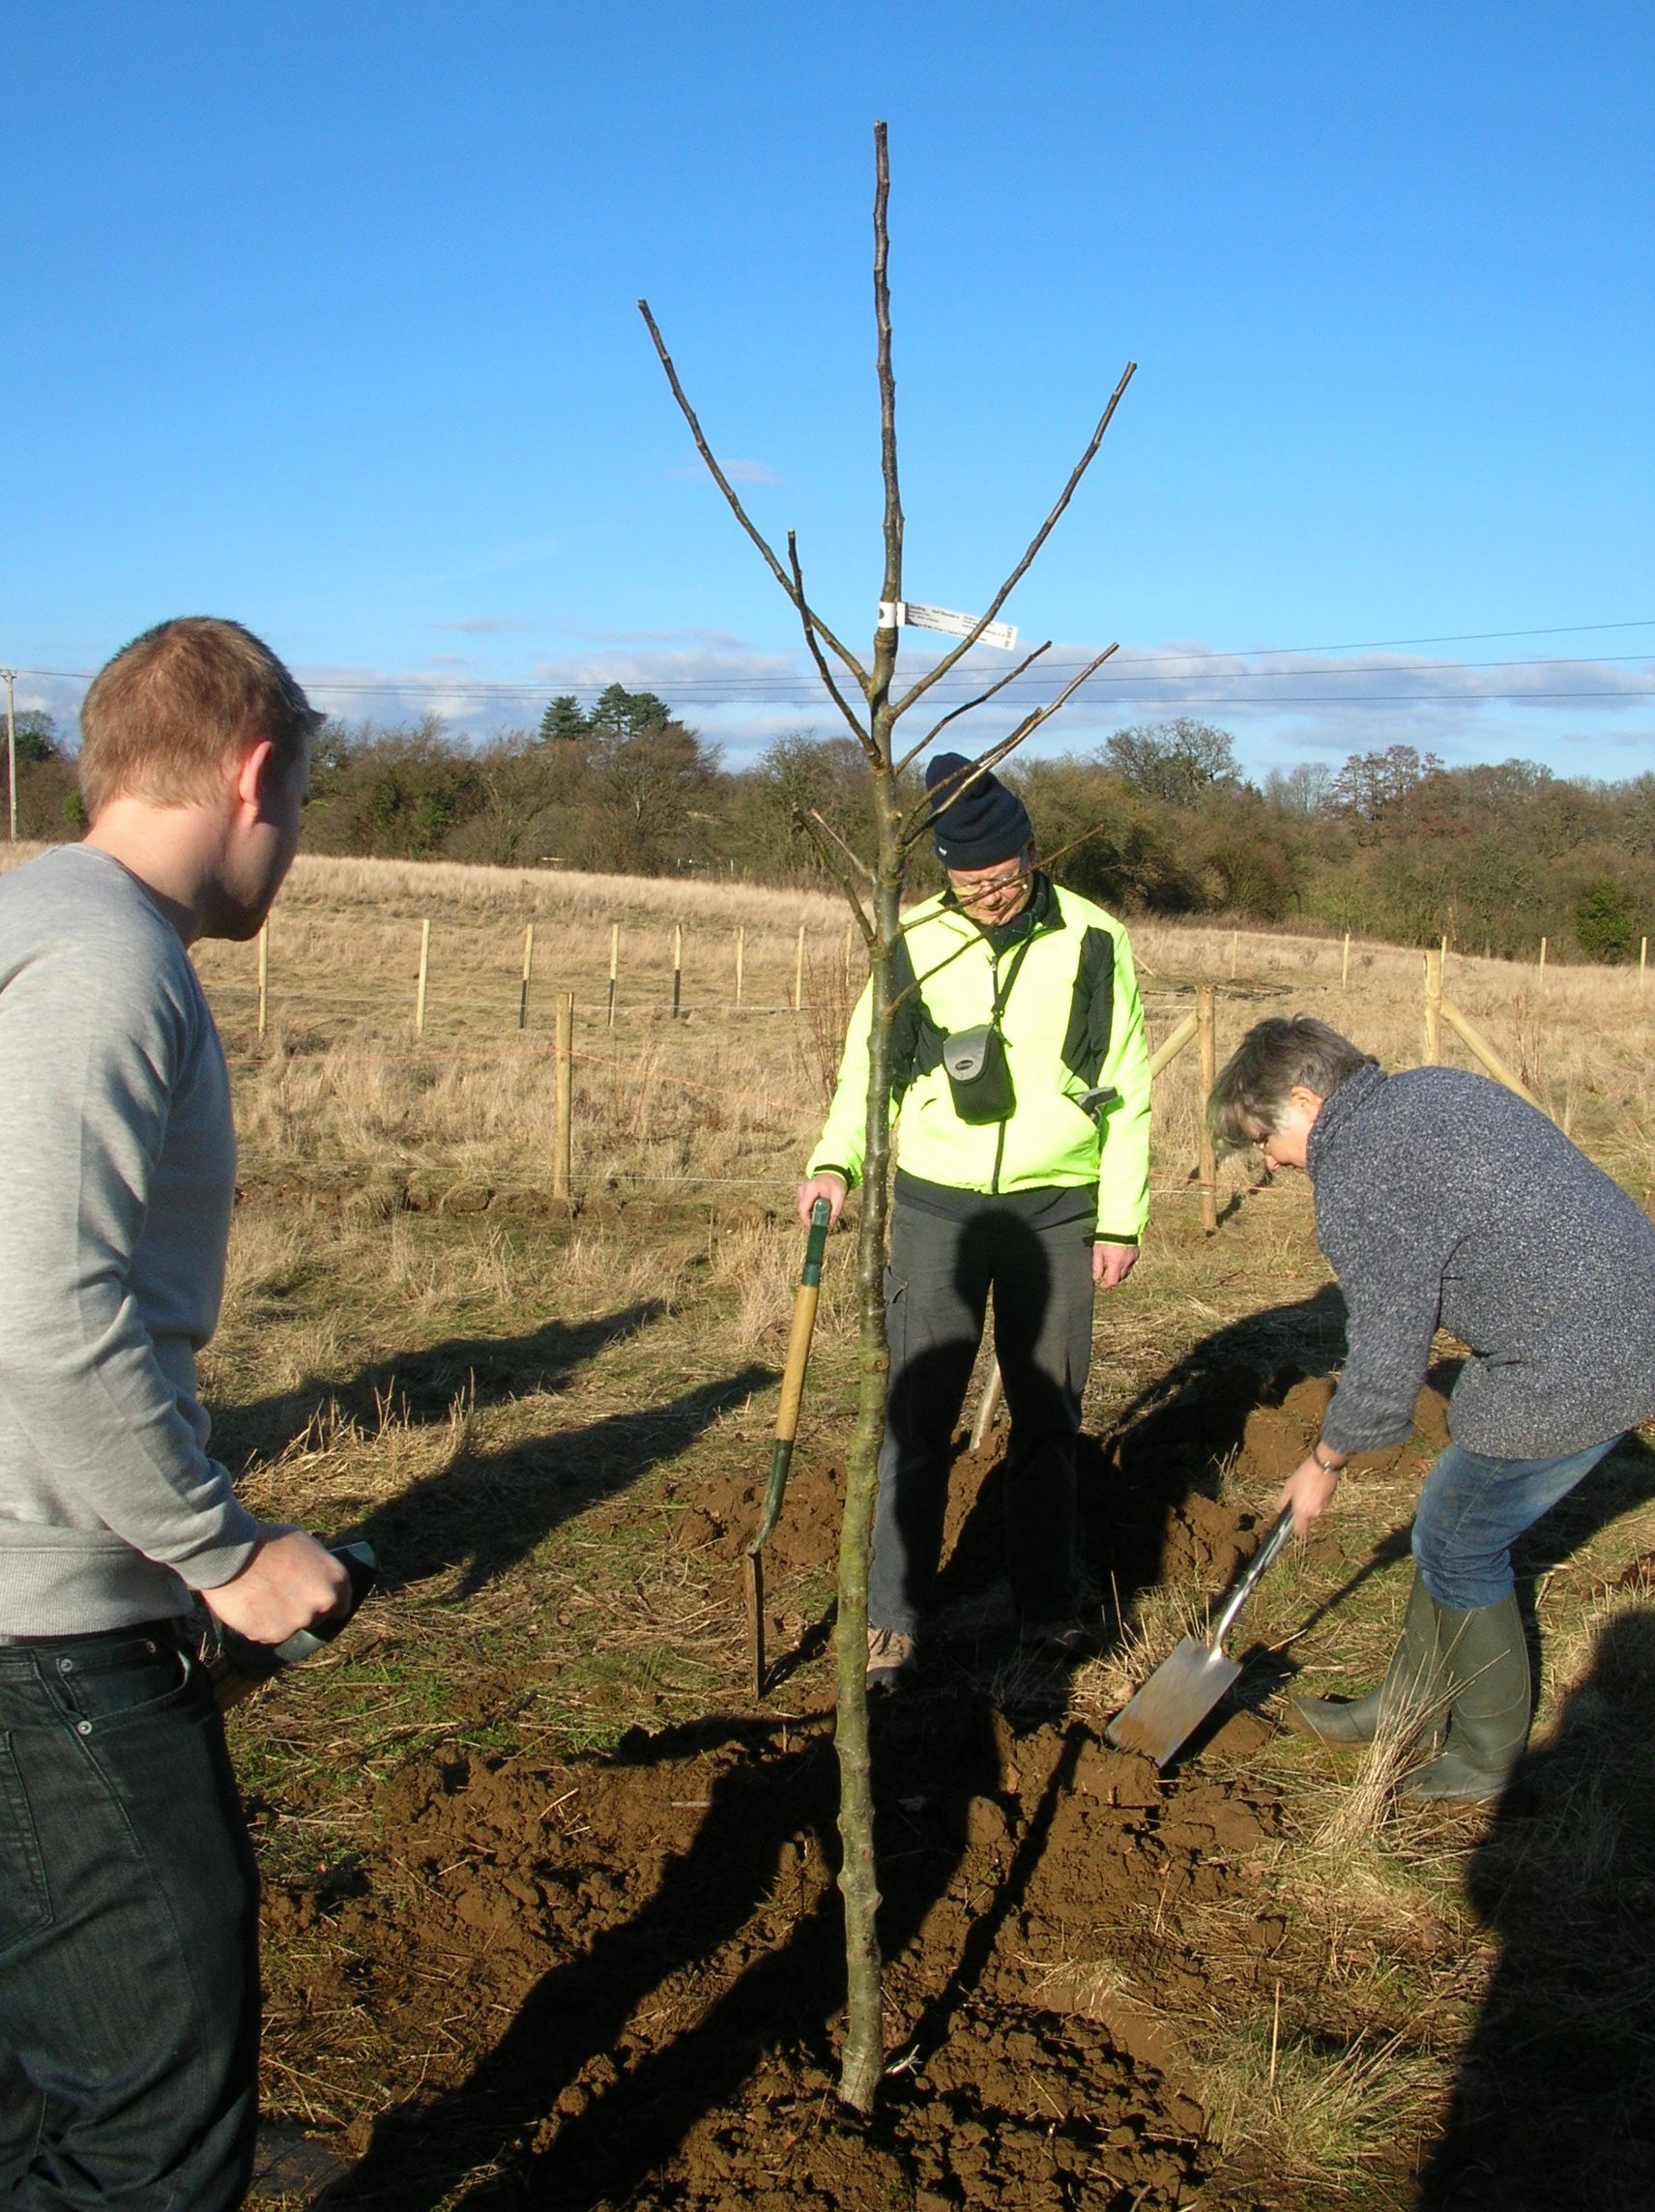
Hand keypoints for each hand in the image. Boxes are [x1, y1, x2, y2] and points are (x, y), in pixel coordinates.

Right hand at [202, 1526, 352, 1645]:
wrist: (231, 1554)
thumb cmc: (267, 1541)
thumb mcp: (304, 1543)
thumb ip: (317, 1566)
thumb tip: (316, 1576)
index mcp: (335, 1580)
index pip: (341, 1604)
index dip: (326, 1603)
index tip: (314, 1600)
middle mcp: (321, 1604)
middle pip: (315, 1617)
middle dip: (302, 1609)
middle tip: (281, 1594)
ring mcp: (297, 1622)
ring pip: (290, 1626)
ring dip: (279, 1617)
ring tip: (261, 1596)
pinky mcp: (272, 1635)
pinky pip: (267, 1633)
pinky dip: (260, 1624)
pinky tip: (250, 1604)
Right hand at [797, 1173, 847, 1227]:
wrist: (833, 1173)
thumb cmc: (836, 1184)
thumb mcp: (839, 1197)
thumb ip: (835, 1212)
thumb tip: (830, 1225)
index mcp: (811, 1188)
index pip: (803, 1209)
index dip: (806, 1221)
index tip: (814, 1228)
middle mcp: (803, 1188)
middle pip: (801, 1210)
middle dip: (810, 1218)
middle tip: (822, 1222)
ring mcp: (801, 1190)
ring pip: (802, 1208)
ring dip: (810, 1213)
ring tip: (823, 1212)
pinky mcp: (801, 1192)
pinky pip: (803, 1205)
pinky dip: (810, 1209)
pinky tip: (819, 1207)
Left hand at [1092, 1241, 1138, 1288]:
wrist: (1120, 1224)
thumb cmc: (1107, 1237)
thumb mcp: (1098, 1251)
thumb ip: (1097, 1266)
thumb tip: (1097, 1278)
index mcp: (1116, 1263)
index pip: (1112, 1282)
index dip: (1106, 1285)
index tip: (1101, 1284)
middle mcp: (1126, 1263)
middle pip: (1119, 1278)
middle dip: (1112, 1278)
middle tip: (1105, 1274)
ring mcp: (1133, 1259)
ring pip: (1126, 1272)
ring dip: (1119, 1272)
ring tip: (1112, 1266)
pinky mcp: (1136, 1254)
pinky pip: (1130, 1264)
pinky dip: (1125, 1265)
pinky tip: (1119, 1258)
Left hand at [1278, 1454, 1340, 1537]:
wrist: (1323, 1467)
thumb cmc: (1304, 1476)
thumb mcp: (1288, 1487)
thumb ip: (1282, 1501)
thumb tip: (1279, 1509)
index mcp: (1302, 1512)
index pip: (1300, 1531)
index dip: (1296, 1530)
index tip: (1292, 1523)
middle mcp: (1313, 1512)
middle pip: (1307, 1518)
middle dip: (1303, 1511)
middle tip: (1298, 1497)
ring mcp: (1323, 1507)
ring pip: (1314, 1510)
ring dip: (1310, 1504)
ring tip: (1306, 1489)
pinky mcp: (1330, 1500)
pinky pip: (1321, 1503)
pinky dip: (1317, 1499)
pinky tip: (1314, 1487)